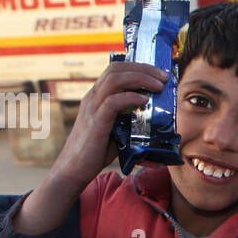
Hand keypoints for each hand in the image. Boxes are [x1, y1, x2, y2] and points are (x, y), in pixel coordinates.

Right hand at [52, 60, 167, 190]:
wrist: (74, 170)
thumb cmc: (96, 151)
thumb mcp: (117, 129)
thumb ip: (130, 119)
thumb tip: (157, 119)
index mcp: (97, 96)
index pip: (116, 69)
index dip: (138, 67)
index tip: (159, 74)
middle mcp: (93, 97)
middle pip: (117, 69)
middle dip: (143, 68)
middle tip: (164, 76)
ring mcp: (92, 108)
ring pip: (115, 79)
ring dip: (140, 78)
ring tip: (158, 86)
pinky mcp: (95, 122)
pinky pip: (112, 102)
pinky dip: (130, 98)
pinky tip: (144, 101)